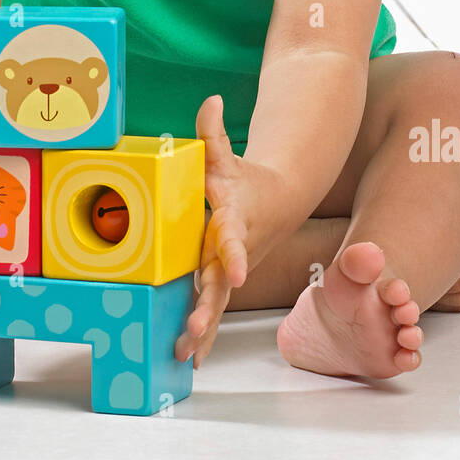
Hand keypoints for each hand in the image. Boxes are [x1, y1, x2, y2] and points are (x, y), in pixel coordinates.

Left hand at [174, 94, 250, 368]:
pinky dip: (204, 334)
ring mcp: (229, 269)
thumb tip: (210, 100)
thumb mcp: (225, 156)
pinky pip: (213, 308)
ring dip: (202, 328)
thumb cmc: (242, 180)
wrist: (276, 202)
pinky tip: (190, 358)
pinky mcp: (223, 280)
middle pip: (219, 281)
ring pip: (215, 302)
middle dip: (207, 306)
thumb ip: (213, 133)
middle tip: (193, 327)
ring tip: (184, 352)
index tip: (237, 275)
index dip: (233, 254)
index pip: (233, 238)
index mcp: (233, 220)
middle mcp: (232, 250)